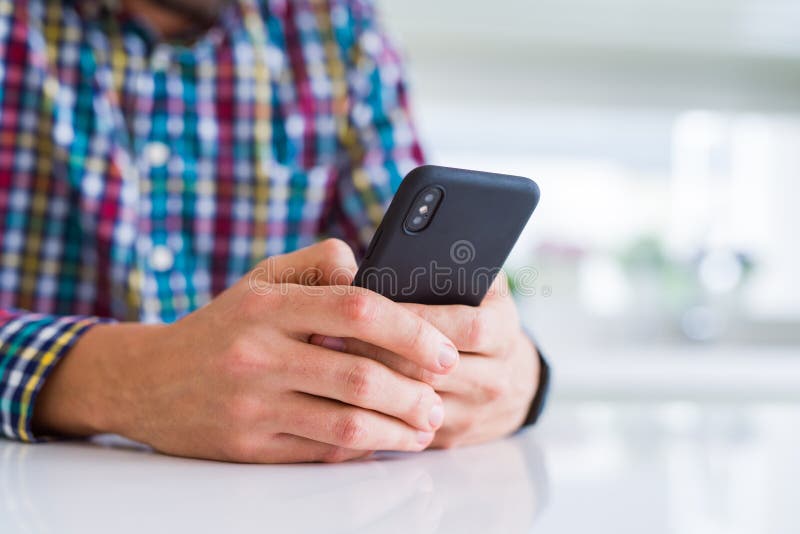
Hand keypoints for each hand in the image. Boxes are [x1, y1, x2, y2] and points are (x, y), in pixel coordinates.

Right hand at [33, 239, 458, 462]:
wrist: (149, 382)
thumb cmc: (223, 326)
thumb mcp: (261, 280)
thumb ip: (319, 263)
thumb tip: (374, 270)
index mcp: (267, 306)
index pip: (357, 309)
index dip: (411, 331)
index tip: (444, 351)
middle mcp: (259, 355)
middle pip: (360, 376)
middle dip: (415, 393)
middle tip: (440, 399)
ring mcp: (252, 406)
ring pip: (346, 424)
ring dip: (397, 430)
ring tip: (424, 427)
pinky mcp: (248, 448)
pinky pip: (320, 452)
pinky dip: (360, 449)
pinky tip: (381, 441)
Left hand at [311, 273, 538, 447]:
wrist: (514, 380)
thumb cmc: (482, 319)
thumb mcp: (481, 289)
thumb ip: (453, 271)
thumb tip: (403, 256)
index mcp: (502, 331)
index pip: (463, 327)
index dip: (414, 321)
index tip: (370, 310)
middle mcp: (496, 376)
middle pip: (431, 370)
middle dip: (378, 353)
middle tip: (330, 337)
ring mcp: (475, 412)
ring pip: (416, 403)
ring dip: (370, 384)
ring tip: (327, 362)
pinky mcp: (451, 438)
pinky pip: (408, 430)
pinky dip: (373, 413)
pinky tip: (341, 396)